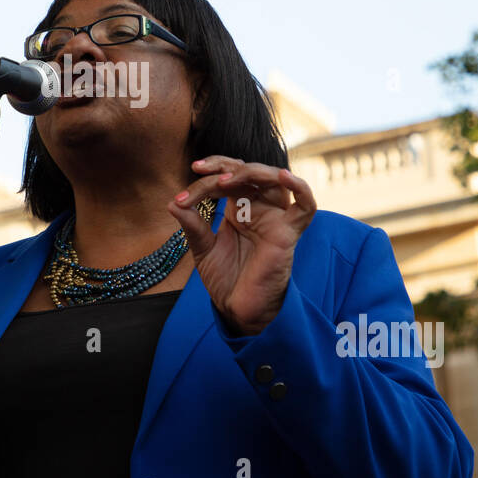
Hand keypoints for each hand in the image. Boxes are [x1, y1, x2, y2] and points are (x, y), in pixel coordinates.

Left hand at [167, 157, 316, 334]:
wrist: (237, 310)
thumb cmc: (225, 279)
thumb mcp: (202, 249)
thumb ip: (192, 225)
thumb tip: (172, 202)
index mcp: (239, 207)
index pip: (227, 177)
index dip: (208, 173)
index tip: (184, 188)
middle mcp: (259, 208)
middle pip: (247, 172)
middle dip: (222, 168)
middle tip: (199, 173)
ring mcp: (275, 218)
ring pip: (274, 179)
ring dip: (250, 171)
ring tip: (224, 180)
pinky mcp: (288, 234)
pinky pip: (306, 206)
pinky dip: (301, 187)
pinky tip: (285, 175)